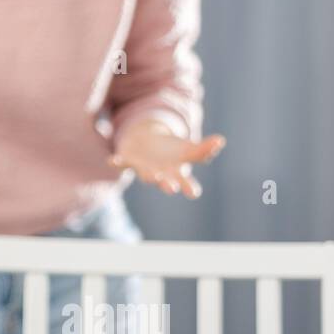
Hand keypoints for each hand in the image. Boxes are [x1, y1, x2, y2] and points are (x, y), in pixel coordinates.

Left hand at [109, 117, 225, 197]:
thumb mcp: (188, 149)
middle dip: (167, 184)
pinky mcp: (128, 160)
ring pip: (144, 174)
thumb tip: (221, 140)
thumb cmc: (171, 151)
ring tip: (152, 176)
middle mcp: (160, 174)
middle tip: (171, 188)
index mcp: (176, 173)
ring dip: (148, 175)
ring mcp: (143, 168)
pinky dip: (117, 163)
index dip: (189, 187)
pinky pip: (121, 163)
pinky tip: (112, 161)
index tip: (194, 193)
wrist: (145, 146)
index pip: (185, 182)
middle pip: (164, 181)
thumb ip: (204, 149)